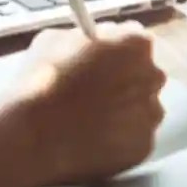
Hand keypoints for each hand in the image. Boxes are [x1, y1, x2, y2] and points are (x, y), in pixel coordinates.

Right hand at [9, 21, 165, 186]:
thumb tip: (88, 43)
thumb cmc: (41, 82)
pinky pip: (133, 139)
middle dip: (124, 80)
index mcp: (135, 44)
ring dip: (123, 111)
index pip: (136, 40)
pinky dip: (118, 139)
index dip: (116, 50)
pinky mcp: (143, 148)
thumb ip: (84, 38)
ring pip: (142, 109)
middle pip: (144, 75)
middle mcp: (152, 77)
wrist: (34, 135)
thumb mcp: (54, 40)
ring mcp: (151, 115)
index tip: (102, 59)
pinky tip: (90, 139)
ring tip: (87, 119)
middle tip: (93, 90)